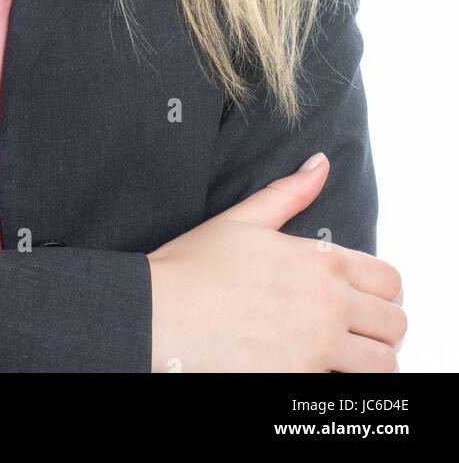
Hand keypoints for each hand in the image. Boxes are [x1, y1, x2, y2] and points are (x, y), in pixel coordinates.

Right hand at [147, 153, 405, 372]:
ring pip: (383, 364)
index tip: (362, 299)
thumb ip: (290, 192)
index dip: (383, 291)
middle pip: (395, 324)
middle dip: (380, 327)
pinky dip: (339, 384)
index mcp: (320, 261)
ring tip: (341, 357)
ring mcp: (316, 348)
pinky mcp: (298, 382)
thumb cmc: (194, 266)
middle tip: (352, 330)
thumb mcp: (243, 218)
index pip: (389, 280)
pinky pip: (345, 390)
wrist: (159, 313)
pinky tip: (314, 371)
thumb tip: (320, 163)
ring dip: (369, 361)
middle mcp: (327, 304)